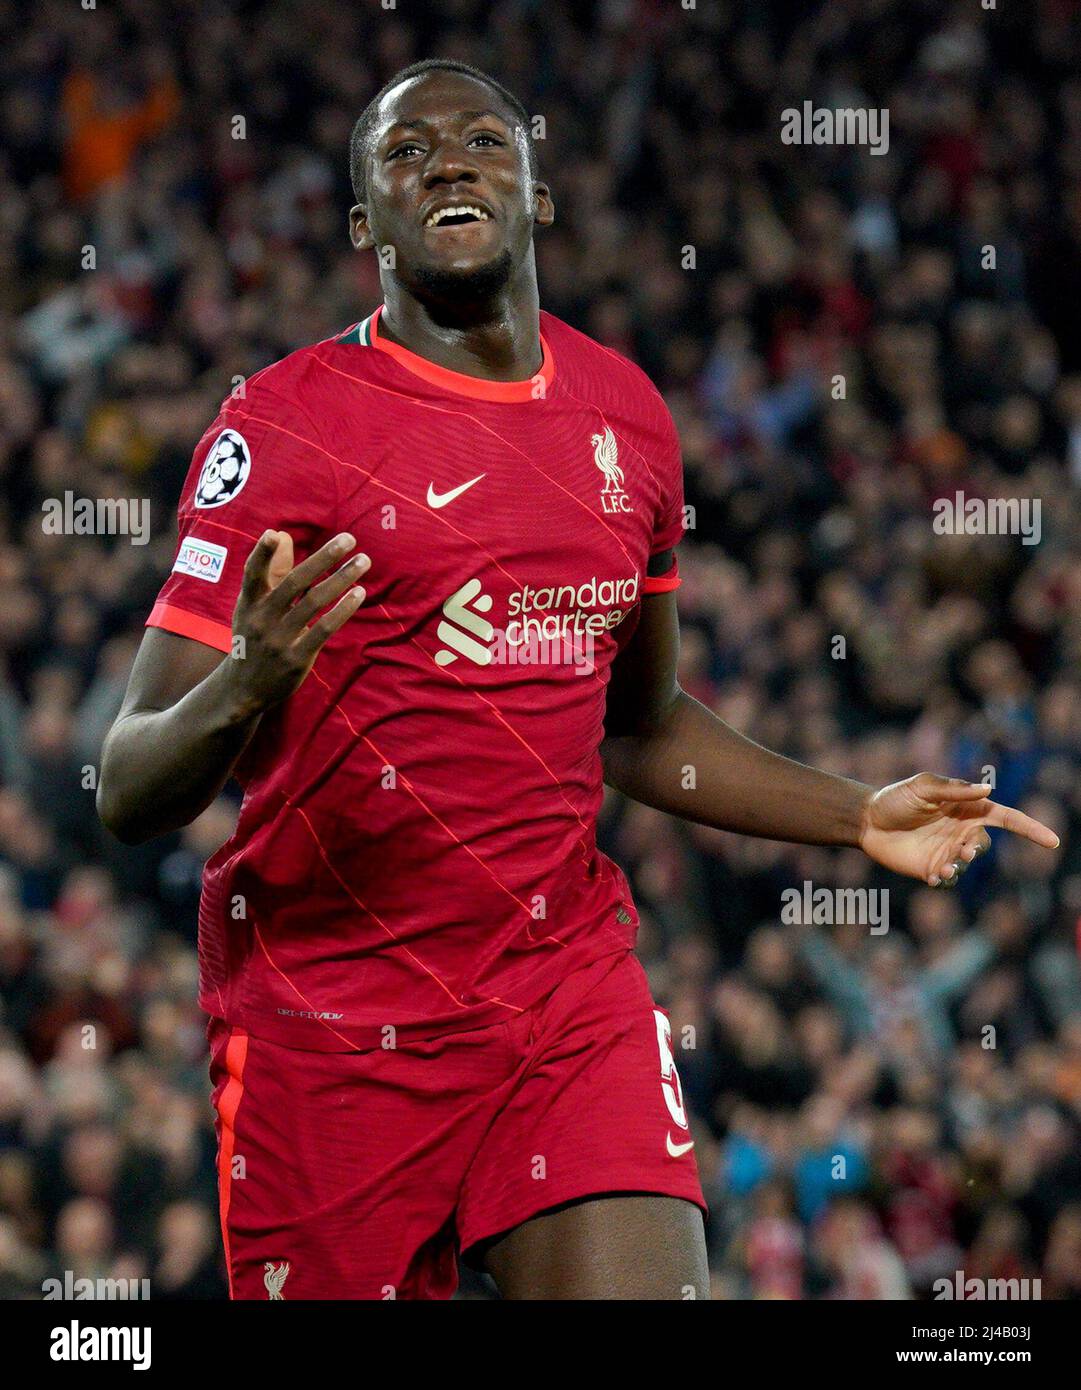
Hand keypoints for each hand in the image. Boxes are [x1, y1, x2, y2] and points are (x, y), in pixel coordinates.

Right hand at [223, 530, 368, 715]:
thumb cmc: (254, 637)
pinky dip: (343, 609)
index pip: (253, 573)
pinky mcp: (297, 658)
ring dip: (342, 578)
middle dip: (324, 558)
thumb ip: (271, 572)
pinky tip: (359, 593)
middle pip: (295, 582)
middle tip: (349, 539)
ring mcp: (279, 639)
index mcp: (249, 602)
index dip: (262, 554)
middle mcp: (262, 618)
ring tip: (363, 561)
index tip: (274, 534)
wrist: (243, 689)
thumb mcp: (253, 606)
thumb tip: (281, 534)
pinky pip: (324, 629)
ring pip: (315, 602)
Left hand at [858, 773, 1059, 886]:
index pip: (1006, 819)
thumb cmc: (896, 798)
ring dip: (962, 867)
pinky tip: (934, 877)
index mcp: (967, 810)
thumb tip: (988, 789)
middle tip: (962, 850)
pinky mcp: (932, 869)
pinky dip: (947, 880)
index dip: (1030, 829)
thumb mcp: (923, 787)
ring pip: (968, 866)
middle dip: (977, 850)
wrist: (867, 820)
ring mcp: (947, 852)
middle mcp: (961, 832)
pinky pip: (950, 881)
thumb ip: (954, 789)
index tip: (1052, 841)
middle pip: (984, 846)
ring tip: (947, 866)